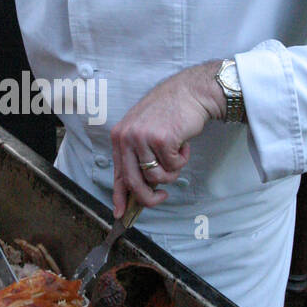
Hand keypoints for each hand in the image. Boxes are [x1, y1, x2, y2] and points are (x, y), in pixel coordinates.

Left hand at [110, 62, 225, 214]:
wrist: (189, 92)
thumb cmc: (169, 113)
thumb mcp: (144, 132)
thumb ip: (138, 156)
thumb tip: (136, 188)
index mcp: (119, 137)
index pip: (117, 173)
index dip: (119, 196)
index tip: (120, 213)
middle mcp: (127, 137)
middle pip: (134, 182)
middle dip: (149, 197)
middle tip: (162, 196)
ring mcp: (143, 138)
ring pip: (156, 176)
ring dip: (171, 171)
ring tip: (175, 153)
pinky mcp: (161, 139)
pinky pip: (173, 166)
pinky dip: (182, 159)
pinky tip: (182, 143)